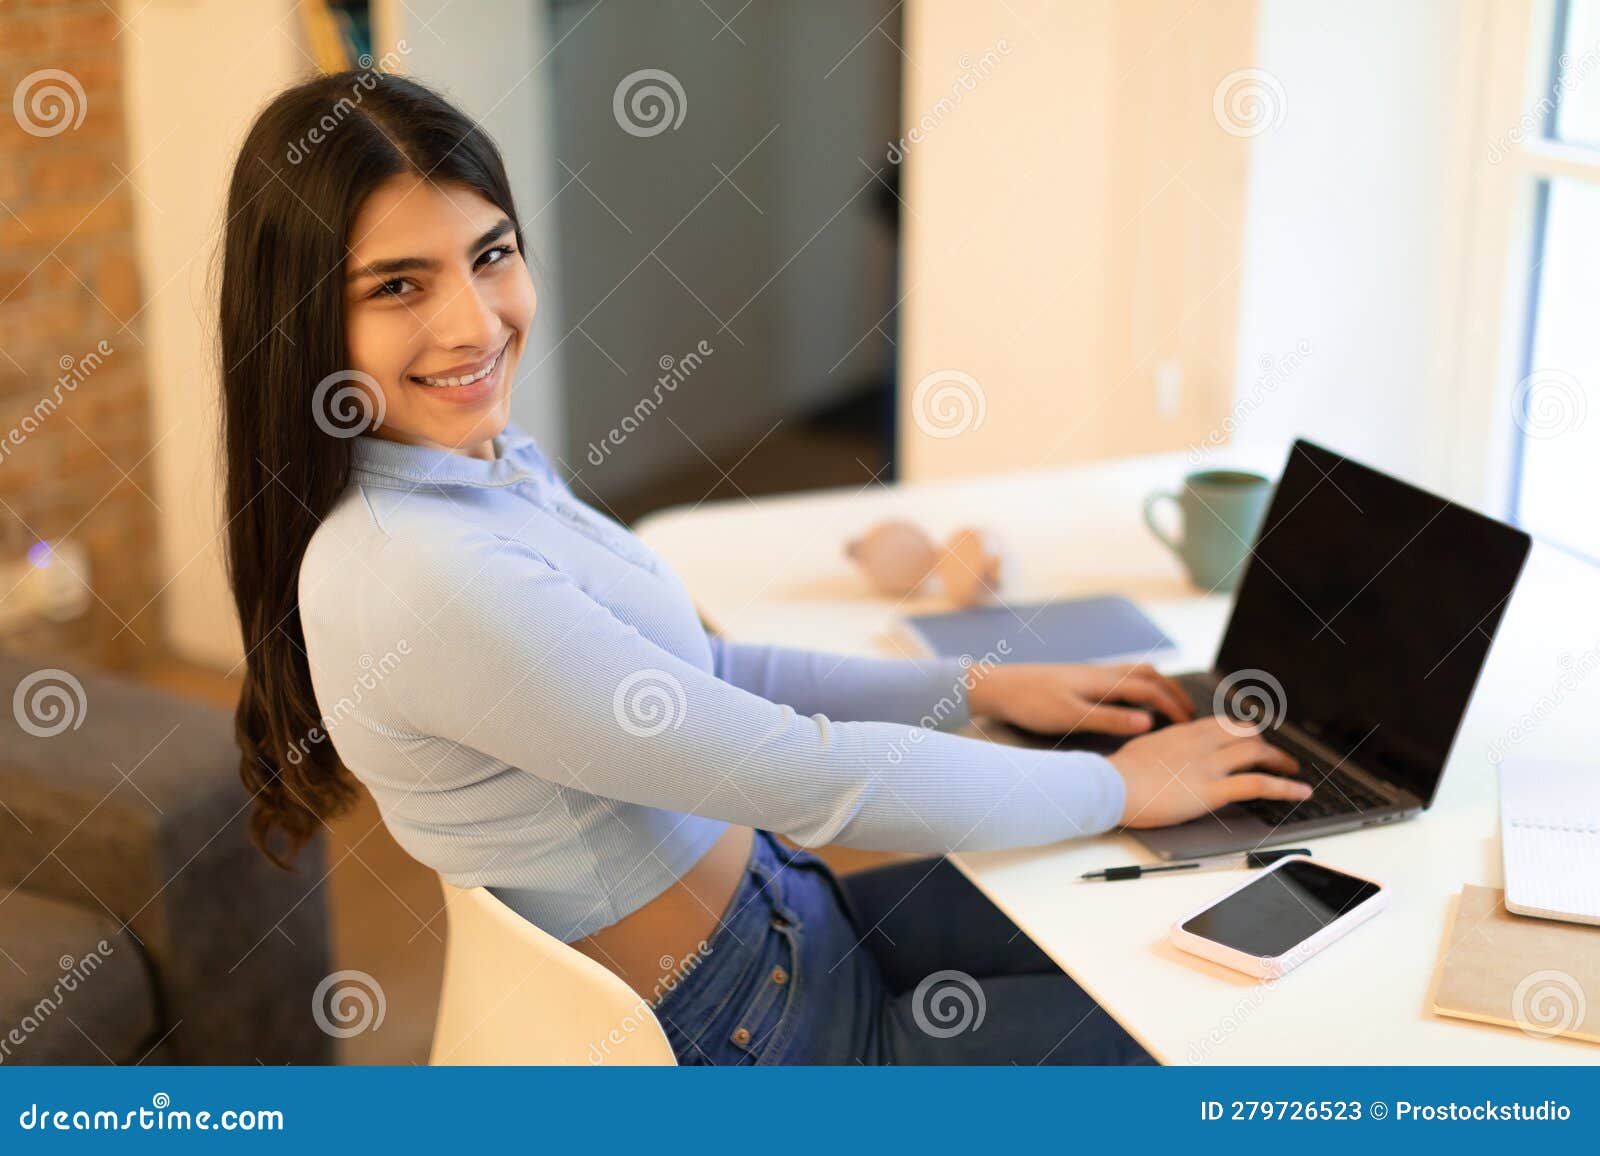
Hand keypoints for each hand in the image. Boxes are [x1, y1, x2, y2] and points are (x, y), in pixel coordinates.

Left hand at [965, 662, 1195, 734]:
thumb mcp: (1072, 717)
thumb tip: (1149, 722)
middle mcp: (1101, 672)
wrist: (998, 685)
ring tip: (1169, 703)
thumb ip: (1110, 720)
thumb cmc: (1032, 704)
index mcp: (1103, 681)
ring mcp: (1090, 672)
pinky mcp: (1079, 677)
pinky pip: (1121, 675)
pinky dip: (1139, 684)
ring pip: (1135, 672)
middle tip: (1191, 713)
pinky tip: (1132, 699)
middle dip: (1173, 692)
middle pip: (1149, 675)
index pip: (1150, 690)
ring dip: (1157, 685)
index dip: (1174, 706)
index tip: (1192, 725)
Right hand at [1109, 717, 1309, 827]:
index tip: (1252, 740)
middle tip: (1277, 757)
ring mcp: (1208, 765)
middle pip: (1246, 733)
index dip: (1244, 732)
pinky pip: (1259, 784)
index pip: (1223, 724)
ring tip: (1294, 772)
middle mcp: (1201, 743)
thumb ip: (1162, 748)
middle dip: (1266, 744)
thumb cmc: (1117, 774)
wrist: (1109, 786)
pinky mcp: (1213, 790)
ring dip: (1281, 761)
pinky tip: (1300, 792)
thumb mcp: (1143, 749)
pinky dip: (1286, 787)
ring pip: (1258, 752)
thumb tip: (1164, 754)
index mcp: (1183, 733)